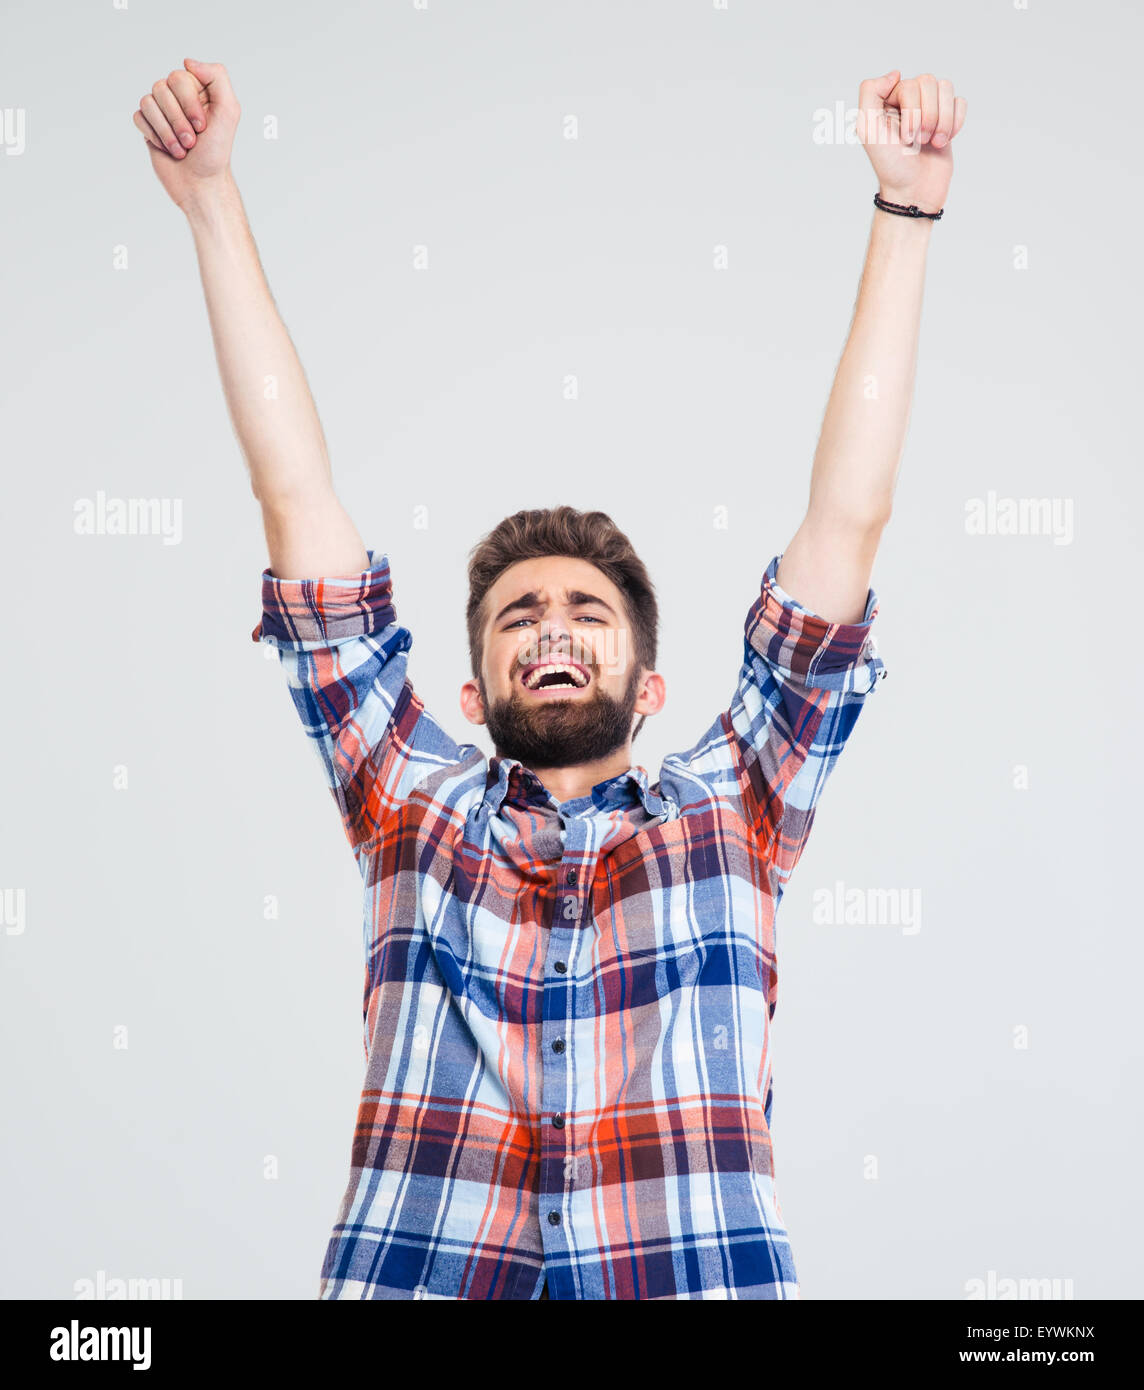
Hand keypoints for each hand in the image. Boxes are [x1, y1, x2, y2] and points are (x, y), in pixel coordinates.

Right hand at [132, 58, 240, 209]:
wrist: (201, 184)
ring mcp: (161, 110)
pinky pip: (139, 116)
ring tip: (182, 149)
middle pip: (161, 87)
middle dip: (177, 119)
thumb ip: (217, 77)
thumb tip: (187, 62)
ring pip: (148, 102)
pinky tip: (168, 149)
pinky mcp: (148, 126)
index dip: (188, 103)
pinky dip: (155, 135)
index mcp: (197, 89)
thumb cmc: (217, 152)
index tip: (203, 126)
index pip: (179, 77)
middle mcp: (177, 96)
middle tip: (192, 141)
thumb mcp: (229, 112)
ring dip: (167, 131)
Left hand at [856, 70, 966, 214]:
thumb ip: (870, 93)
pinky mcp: (947, 120)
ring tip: (931, 143)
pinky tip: (943, 141)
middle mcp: (909, 101)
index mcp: (888, 100)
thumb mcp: (868, 130)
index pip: (908, 84)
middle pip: (929, 82)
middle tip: (917, 142)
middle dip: (927, 116)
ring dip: (942, 120)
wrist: (913, 193)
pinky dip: (954, 123)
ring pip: (946, 88)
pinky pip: (960, 102)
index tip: (903, 138)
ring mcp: (930, 109)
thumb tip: (896, 73)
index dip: (911, 110)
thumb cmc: (890, 165)